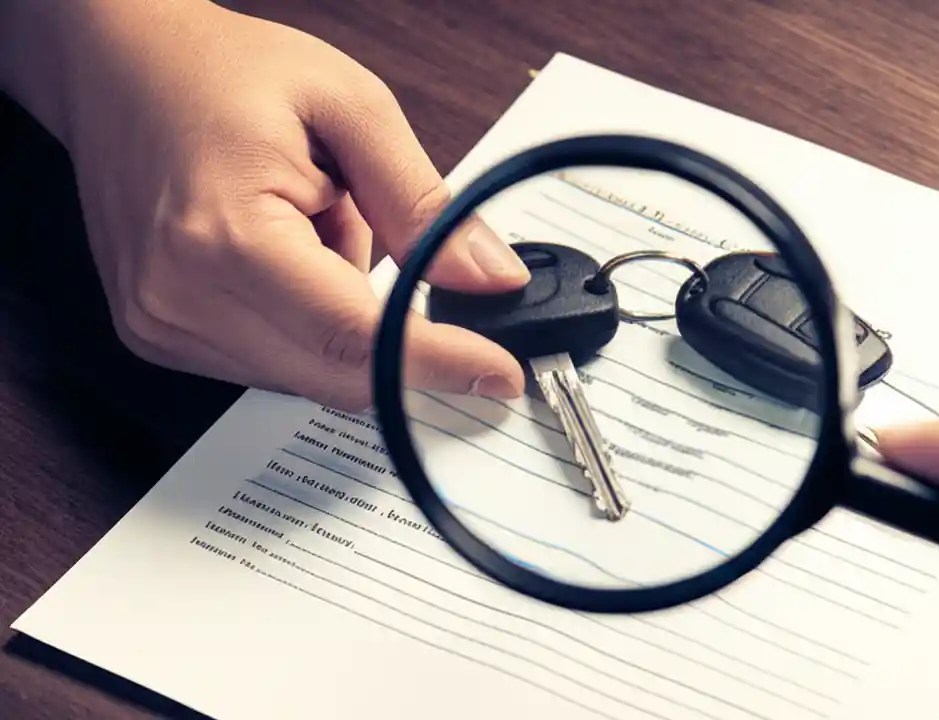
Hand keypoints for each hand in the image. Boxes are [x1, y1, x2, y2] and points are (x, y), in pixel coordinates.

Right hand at [15, 0, 529, 409]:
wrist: (121, 66)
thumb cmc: (221, 71)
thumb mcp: (351, 110)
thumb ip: (423, 205)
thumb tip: (489, 279)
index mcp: (223, 236)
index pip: (355, 338)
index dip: (438, 362)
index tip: (499, 372)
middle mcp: (179, 297)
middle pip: (334, 377)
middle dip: (407, 352)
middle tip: (460, 315)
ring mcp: (161, 324)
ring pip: (310, 377)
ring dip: (351, 328)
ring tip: (325, 228)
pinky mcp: (159, 335)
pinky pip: (274, 364)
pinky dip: (313, 327)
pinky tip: (297, 257)